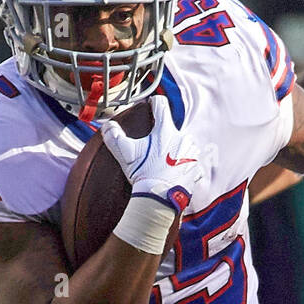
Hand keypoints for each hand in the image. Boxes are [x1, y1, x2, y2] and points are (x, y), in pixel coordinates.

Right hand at [100, 94, 202, 214]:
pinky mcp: (196, 169)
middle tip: (152, 146)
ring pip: (183, 144)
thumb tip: (107, 126)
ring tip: (163, 161)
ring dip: (175, 149)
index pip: (160, 105)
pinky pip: (190, 162)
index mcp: (166, 130)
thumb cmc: (143, 174)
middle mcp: (183, 138)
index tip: (149, 107)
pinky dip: (183, 165)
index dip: (153, 104)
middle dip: (163, 134)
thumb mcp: (125, 154)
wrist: (159, 199)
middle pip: (172, 128)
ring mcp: (192, 154)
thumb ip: (114, 136)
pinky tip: (172, 172)